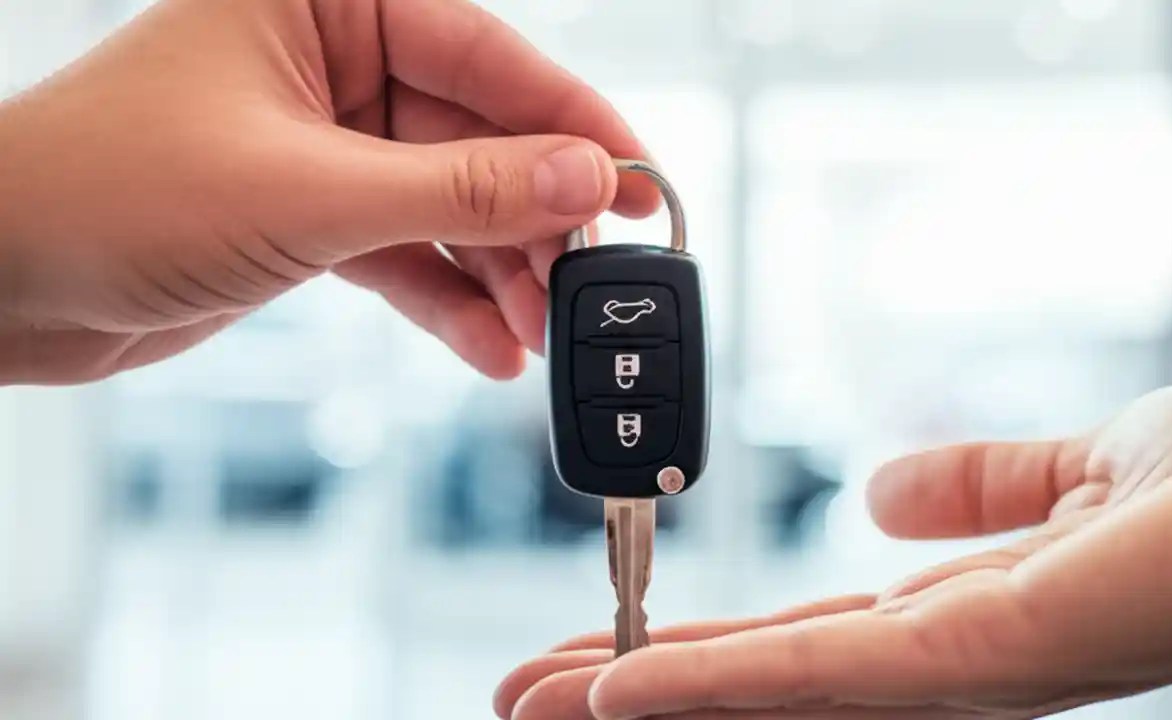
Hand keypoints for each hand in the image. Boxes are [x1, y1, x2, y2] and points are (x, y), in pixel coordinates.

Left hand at [0, 0, 655, 384]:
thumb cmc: (103, 192)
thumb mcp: (307, 193)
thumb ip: (458, 191)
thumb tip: (581, 178)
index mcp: (322, 2)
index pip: (483, 53)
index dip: (571, 123)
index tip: (638, 183)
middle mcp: (328, 62)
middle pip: (477, 136)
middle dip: (533, 220)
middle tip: (589, 282)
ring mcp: (323, 143)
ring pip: (448, 204)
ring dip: (498, 274)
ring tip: (541, 332)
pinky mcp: (311, 214)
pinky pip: (407, 253)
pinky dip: (447, 301)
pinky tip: (489, 348)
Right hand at [497, 377, 1171, 718]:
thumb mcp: (1080, 468)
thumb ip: (981, 483)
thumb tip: (882, 489)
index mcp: (975, 618)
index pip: (809, 643)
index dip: (704, 653)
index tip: (615, 646)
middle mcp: (963, 664)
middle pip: (774, 685)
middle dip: (647, 692)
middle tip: (526, 697)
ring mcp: (977, 671)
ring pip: (778, 696)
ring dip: (651, 701)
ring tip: (537, 702)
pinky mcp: (996, 657)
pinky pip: (833, 676)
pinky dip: (720, 688)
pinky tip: (629, 689)